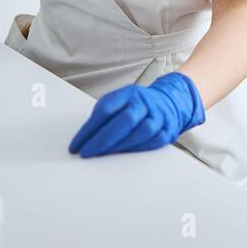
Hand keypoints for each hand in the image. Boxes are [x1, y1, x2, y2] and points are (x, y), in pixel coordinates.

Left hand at [69, 72, 204, 157]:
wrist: (169, 101)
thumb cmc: (138, 104)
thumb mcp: (120, 100)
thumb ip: (104, 114)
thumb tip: (85, 136)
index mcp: (129, 93)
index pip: (106, 109)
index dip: (89, 128)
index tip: (77, 144)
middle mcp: (145, 103)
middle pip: (124, 120)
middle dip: (102, 139)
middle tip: (87, 152)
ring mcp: (158, 115)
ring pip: (141, 131)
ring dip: (120, 146)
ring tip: (103, 154)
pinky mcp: (168, 130)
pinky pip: (153, 141)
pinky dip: (137, 149)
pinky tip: (124, 154)